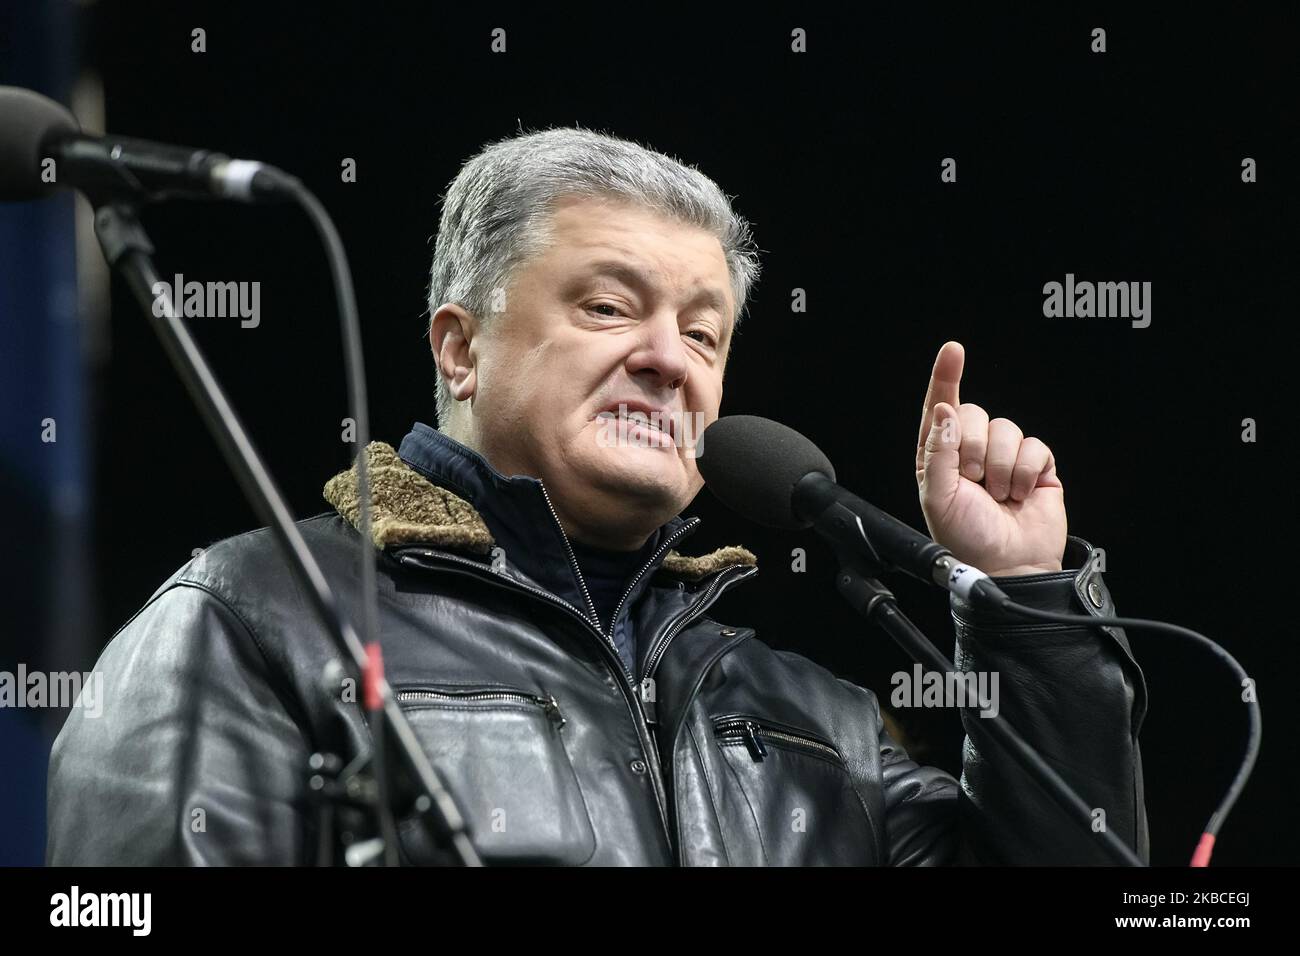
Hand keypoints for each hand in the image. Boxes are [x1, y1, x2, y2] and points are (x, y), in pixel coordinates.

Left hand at [915, 341, 1066, 576]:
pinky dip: (1027, 471)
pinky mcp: (1035, 465)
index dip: (946, 377)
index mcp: (939, 456)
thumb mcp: (937, 497)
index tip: (953, 349)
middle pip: (975, 413)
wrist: (1007, 567)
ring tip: (998, 496)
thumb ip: (937, 452)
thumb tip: (946, 410)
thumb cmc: (965, 538)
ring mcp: (1004, 456)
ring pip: (1005, 429)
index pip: (940, 408)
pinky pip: (1034, 446)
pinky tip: (1021, 494)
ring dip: (1001, 466)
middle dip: (974, 448)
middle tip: (975, 483)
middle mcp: (969, 451)